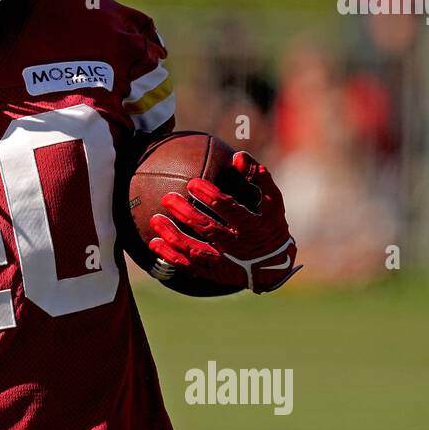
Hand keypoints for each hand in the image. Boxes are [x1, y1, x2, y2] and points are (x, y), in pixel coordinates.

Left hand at [148, 152, 301, 293]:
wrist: (274, 265)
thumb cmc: (270, 225)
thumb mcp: (273, 201)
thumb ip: (258, 177)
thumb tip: (238, 156)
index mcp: (252, 225)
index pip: (229, 208)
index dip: (210, 196)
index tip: (192, 183)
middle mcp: (238, 246)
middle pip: (208, 228)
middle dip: (186, 213)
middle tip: (168, 198)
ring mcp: (225, 262)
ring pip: (194, 250)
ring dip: (173, 235)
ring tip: (155, 220)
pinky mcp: (214, 273)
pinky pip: (189, 266)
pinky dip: (171, 256)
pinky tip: (154, 244)